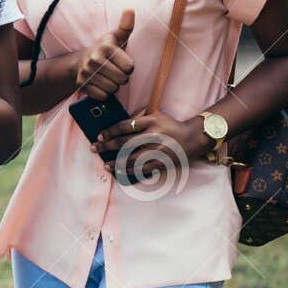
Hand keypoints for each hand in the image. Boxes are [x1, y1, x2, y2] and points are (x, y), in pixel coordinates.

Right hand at [76, 8, 134, 100]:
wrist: (80, 62)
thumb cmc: (105, 50)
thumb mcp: (116, 37)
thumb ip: (126, 26)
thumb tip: (130, 9)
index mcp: (106, 47)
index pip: (129, 67)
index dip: (129, 67)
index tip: (122, 63)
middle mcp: (94, 59)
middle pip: (122, 79)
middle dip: (122, 78)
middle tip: (116, 72)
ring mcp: (86, 73)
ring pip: (113, 89)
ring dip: (113, 86)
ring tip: (109, 78)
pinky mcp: (82, 84)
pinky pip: (102, 96)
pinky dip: (104, 94)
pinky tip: (101, 85)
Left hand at [94, 110, 211, 172]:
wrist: (193, 137)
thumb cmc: (170, 125)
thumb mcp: (156, 115)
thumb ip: (139, 117)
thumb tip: (118, 126)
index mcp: (151, 121)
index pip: (125, 126)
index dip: (110, 132)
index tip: (100, 136)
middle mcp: (154, 135)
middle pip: (125, 142)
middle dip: (107, 146)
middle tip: (95, 149)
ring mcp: (158, 150)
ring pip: (132, 158)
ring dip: (116, 162)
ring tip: (105, 164)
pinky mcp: (163, 162)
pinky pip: (143, 168)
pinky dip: (130, 171)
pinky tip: (121, 172)